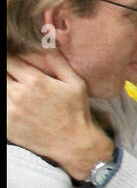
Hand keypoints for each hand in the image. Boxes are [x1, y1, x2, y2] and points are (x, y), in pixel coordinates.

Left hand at [6, 49, 114, 178]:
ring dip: (7, 88)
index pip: (9, 60)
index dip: (10, 60)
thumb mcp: (75, 84)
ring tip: (16, 92)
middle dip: (8, 74)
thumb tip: (48, 42)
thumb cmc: (76, 113)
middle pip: (2, 74)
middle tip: (15, 78)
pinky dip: (6, 105)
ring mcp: (11, 110)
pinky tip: (15, 106)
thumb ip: (58, 62)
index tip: (14, 64)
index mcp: (35, 81)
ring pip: (1, 89)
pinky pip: (0, 107)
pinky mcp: (7, 125)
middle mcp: (20, 94)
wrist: (74, 145)